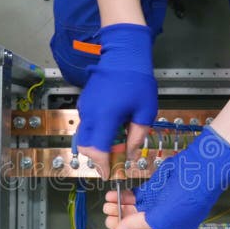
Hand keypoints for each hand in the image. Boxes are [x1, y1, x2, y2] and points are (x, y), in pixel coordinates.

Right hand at [77, 24, 157, 178]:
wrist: (123, 54)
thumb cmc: (138, 81)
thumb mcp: (145, 111)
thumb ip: (137, 136)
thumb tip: (130, 155)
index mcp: (105, 117)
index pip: (97, 150)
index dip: (102, 165)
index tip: (109, 174)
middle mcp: (90, 114)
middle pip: (85, 146)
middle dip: (96, 158)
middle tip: (113, 162)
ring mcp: (85, 107)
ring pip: (84, 135)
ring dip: (96, 145)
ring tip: (116, 144)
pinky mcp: (85, 101)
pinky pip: (87, 123)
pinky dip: (95, 133)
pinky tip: (112, 129)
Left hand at [102, 126, 229, 228]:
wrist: (199, 170)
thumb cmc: (187, 199)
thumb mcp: (161, 219)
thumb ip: (139, 226)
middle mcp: (164, 222)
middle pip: (137, 228)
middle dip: (121, 225)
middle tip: (108, 220)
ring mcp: (158, 205)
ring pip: (134, 211)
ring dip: (119, 210)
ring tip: (107, 207)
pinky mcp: (153, 190)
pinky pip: (134, 197)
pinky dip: (123, 197)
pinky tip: (112, 196)